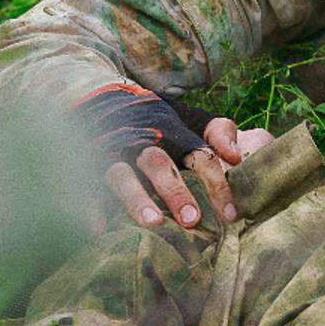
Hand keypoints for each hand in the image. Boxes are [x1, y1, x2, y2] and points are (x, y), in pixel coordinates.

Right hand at [75, 83, 268, 228]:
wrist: (100, 97)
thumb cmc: (157, 120)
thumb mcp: (190, 117)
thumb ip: (218, 131)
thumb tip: (238, 155)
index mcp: (172, 130)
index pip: (200, 155)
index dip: (217, 184)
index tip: (230, 215)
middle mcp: (142, 140)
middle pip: (159, 163)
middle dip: (175, 191)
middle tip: (192, 220)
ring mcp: (111, 151)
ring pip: (122, 174)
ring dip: (137, 198)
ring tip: (152, 223)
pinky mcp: (86, 162)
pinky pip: (87, 185)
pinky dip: (92, 206)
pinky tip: (99, 228)